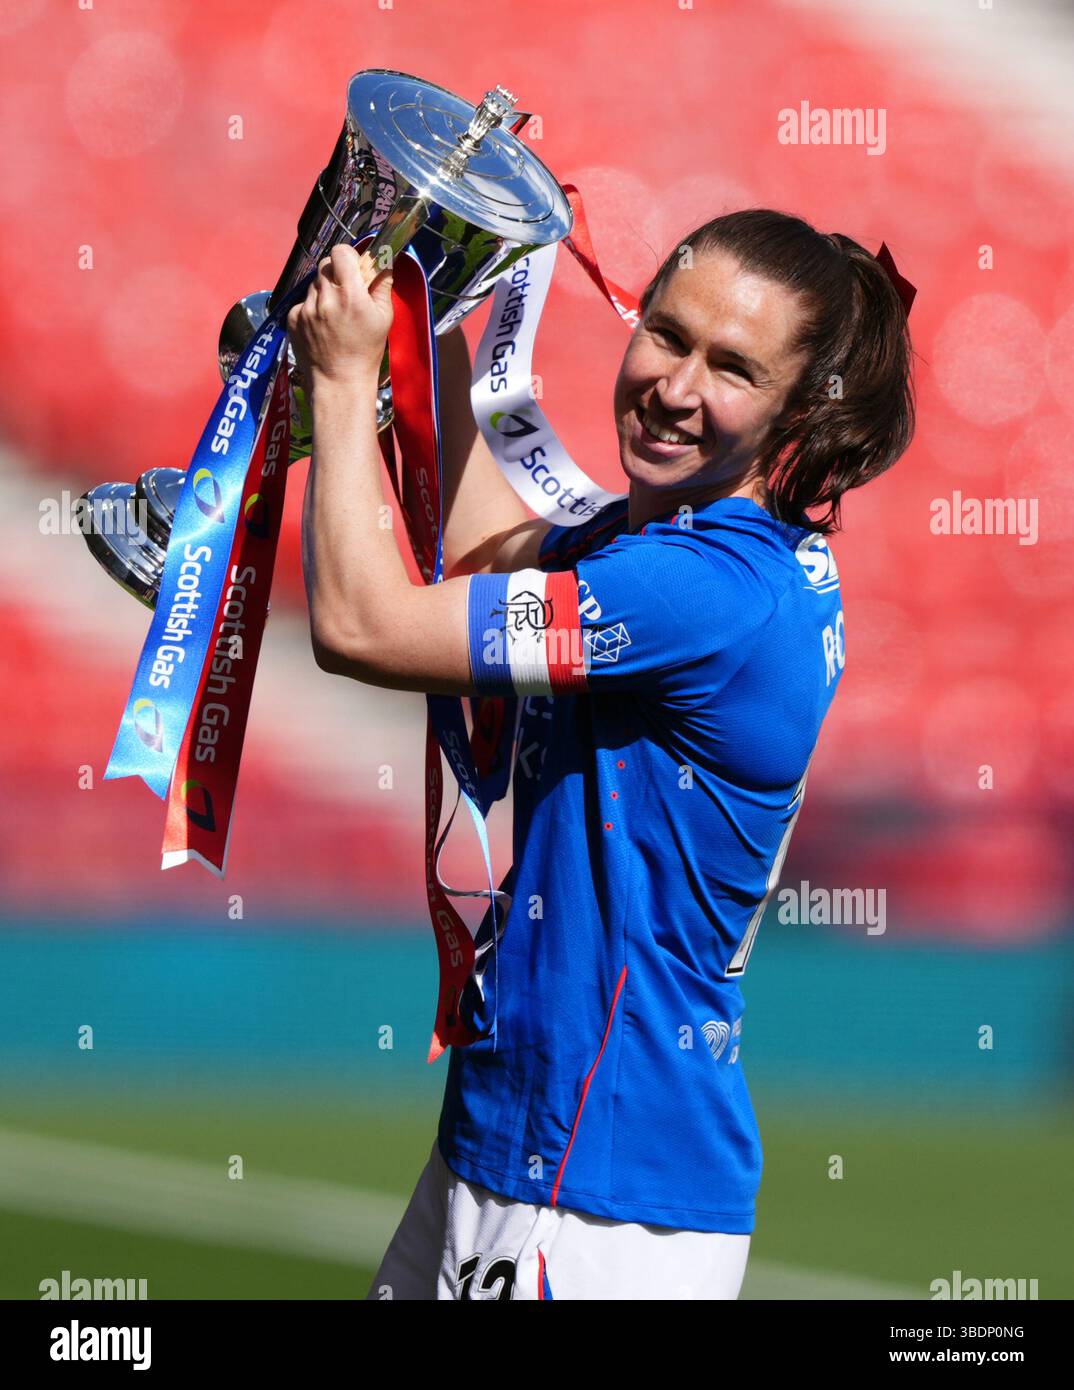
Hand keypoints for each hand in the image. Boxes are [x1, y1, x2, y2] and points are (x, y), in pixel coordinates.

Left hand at [286, 244, 393, 387]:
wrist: (339, 383)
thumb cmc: (366, 352)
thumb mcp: (384, 318)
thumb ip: (382, 284)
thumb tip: (383, 260)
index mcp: (350, 295)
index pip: (341, 252)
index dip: (348, 256)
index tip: (354, 267)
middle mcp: (325, 298)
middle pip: (326, 264)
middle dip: (336, 272)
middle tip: (346, 291)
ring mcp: (306, 308)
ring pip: (314, 283)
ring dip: (324, 292)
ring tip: (334, 315)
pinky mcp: (293, 318)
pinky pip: (303, 302)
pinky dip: (312, 309)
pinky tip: (322, 327)